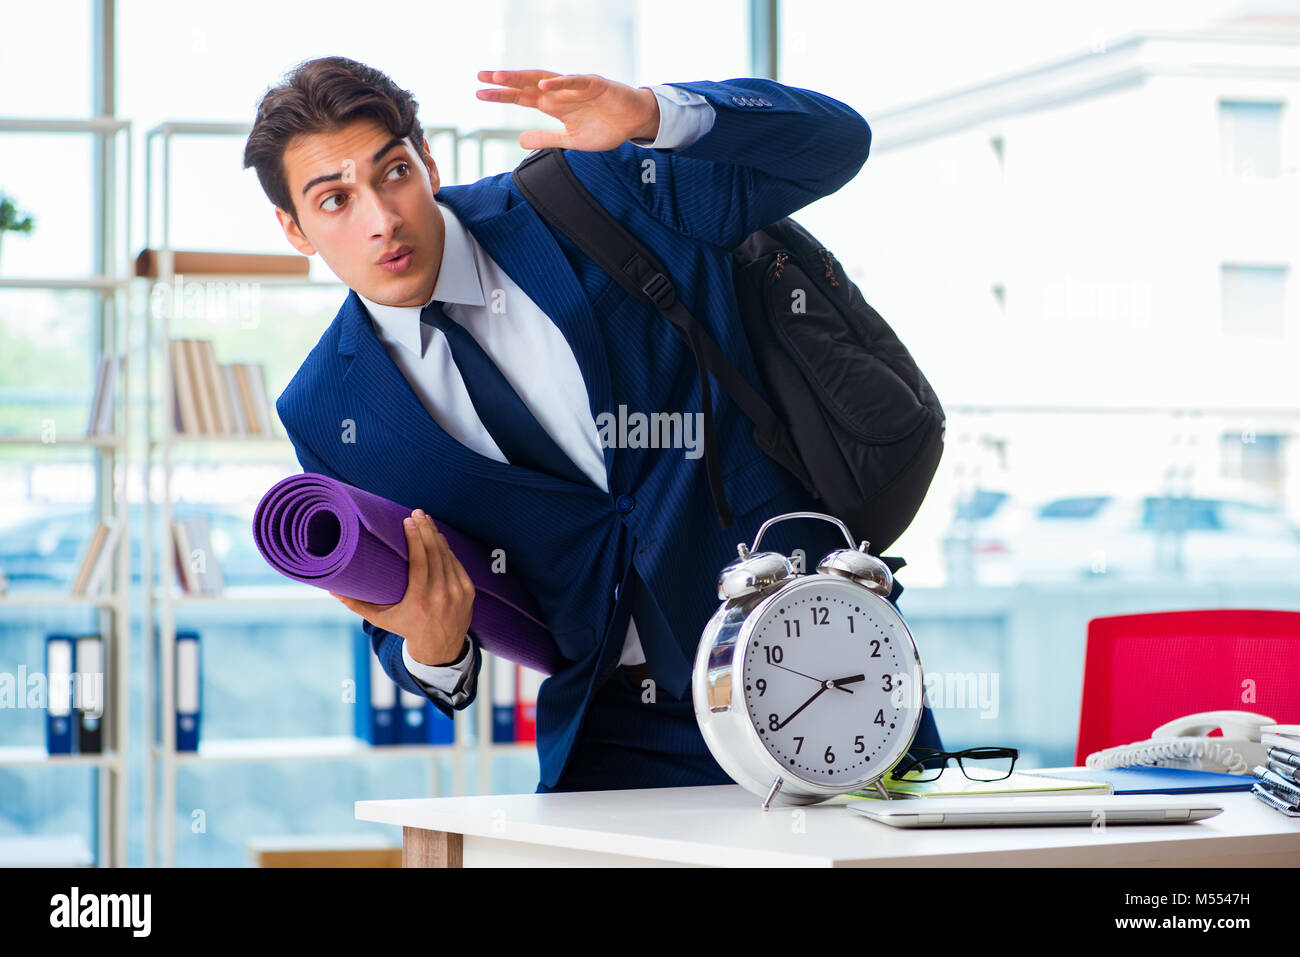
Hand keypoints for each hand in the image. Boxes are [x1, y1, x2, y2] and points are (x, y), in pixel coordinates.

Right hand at [330, 509, 474, 666]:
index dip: (415, 538)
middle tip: (416, 513)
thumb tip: (332, 588)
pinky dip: (447, 549)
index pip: (421, 561)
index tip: (408, 521)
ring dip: (436, 535)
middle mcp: (441, 595)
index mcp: (420, 600)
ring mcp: (457, 593)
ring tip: (425, 520)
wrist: (440, 648)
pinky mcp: (467, 591)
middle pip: (434, 553)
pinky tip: (438, 537)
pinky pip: (456, 563)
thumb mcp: (380, 619)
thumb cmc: (405, 628)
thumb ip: (356, 604)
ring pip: (447, 555)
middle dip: (425, 529)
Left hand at [476, 69, 659, 150]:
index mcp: (554, 105)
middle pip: (527, 84)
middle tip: (481, 76)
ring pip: (545, 79)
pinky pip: (574, 82)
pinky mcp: (595, 85)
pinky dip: (559, 84)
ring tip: (502, 77)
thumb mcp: (570, 140)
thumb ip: (546, 139)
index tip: (480, 93)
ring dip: (523, 77)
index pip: (522, 97)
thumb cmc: (604, 127)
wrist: (634, 122)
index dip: (502, 95)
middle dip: (505, 81)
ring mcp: (576, 88)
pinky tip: (542, 86)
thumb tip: (519, 141)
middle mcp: (561, 93)